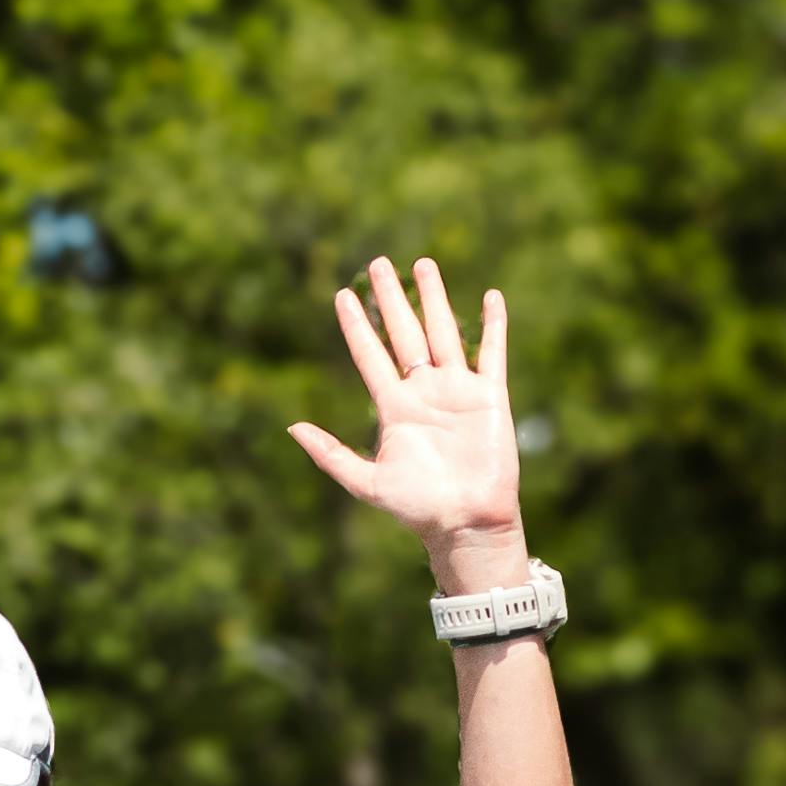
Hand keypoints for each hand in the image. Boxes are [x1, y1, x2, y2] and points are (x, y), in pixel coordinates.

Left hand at [289, 256, 526, 582]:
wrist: (465, 522)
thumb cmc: (416, 508)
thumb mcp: (366, 483)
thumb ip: (331, 455)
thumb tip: (292, 428)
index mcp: (393, 408)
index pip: (370, 355)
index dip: (357, 325)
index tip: (343, 295)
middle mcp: (423, 392)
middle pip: (403, 333)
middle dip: (393, 298)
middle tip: (379, 262)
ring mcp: (457, 391)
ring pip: (442, 332)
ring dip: (434, 298)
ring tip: (422, 264)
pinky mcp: (489, 397)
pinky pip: (492, 352)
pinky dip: (493, 325)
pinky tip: (490, 296)